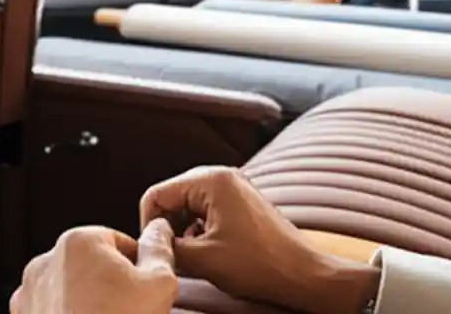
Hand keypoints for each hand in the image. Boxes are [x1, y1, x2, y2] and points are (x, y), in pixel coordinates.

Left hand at [10, 219, 177, 313]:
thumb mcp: (159, 284)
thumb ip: (160, 248)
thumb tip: (159, 228)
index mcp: (79, 241)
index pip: (121, 242)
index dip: (139, 268)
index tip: (143, 291)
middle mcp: (45, 262)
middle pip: (93, 265)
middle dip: (111, 284)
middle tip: (127, 311)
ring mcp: (28, 293)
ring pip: (71, 288)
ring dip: (88, 301)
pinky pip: (53, 309)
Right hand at [140, 166, 378, 313]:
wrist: (301, 274)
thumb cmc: (259, 264)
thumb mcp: (202, 259)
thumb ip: (167, 247)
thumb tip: (149, 244)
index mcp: (212, 180)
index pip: (156, 195)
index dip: (149, 227)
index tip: (159, 251)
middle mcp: (223, 175)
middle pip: (171, 198)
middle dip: (167, 228)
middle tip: (175, 255)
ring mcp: (235, 188)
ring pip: (187, 207)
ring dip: (184, 232)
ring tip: (194, 257)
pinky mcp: (241, 203)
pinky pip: (205, 212)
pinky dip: (199, 232)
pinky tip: (209, 252)